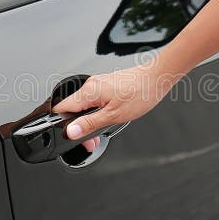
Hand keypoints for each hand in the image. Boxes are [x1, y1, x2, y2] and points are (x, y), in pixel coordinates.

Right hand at [53, 62, 180, 145]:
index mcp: (89, 91)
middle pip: (73, 109)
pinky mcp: (105, 85)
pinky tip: (106, 118)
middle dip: (79, 127)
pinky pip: (93, 101)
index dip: (64, 125)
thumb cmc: (140, 94)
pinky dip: (96, 112)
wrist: (156, 79)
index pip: (62, 108)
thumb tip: (71, 131)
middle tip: (91, 140)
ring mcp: (97, 84)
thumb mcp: (113, 115)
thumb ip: (90, 124)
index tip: (73, 136)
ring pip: (83, 106)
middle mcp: (90, 85)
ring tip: (101, 130)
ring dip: (88, 120)